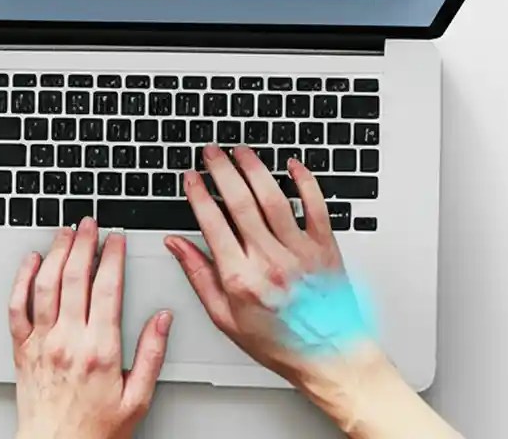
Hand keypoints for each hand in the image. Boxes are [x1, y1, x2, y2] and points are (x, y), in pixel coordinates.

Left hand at [10, 217, 171, 438]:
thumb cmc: (95, 430)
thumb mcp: (139, 398)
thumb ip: (153, 354)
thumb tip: (163, 320)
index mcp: (100, 350)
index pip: (107, 289)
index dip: (112, 257)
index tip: (116, 239)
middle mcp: (68, 341)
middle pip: (75, 278)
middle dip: (83, 243)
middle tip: (90, 224)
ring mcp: (41, 342)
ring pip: (45, 285)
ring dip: (56, 252)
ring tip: (65, 233)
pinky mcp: (21, 349)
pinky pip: (17, 306)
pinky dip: (22, 279)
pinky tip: (31, 262)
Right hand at [167, 146, 354, 380]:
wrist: (330, 356)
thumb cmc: (279, 342)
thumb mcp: (225, 317)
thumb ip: (198, 276)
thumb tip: (176, 245)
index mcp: (241, 278)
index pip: (213, 223)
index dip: (198, 195)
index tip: (191, 178)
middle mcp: (271, 261)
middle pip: (241, 202)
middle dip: (222, 170)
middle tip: (211, 152)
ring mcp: (300, 251)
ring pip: (274, 197)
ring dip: (255, 168)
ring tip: (241, 151)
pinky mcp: (326, 247)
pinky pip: (316, 205)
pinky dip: (304, 181)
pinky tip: (292, 166)